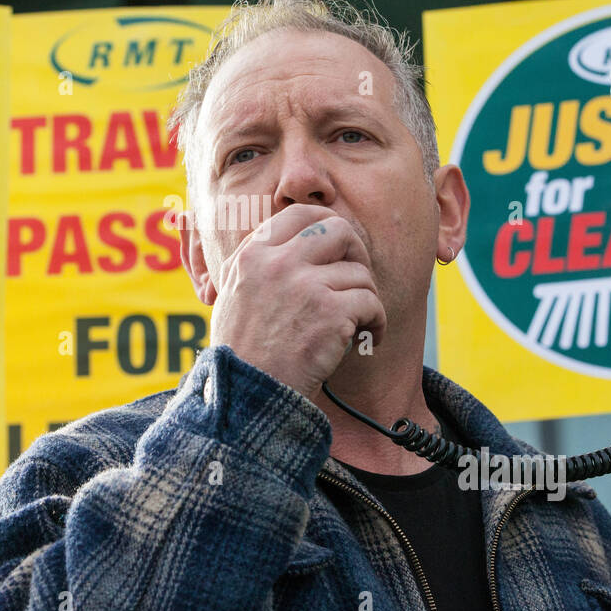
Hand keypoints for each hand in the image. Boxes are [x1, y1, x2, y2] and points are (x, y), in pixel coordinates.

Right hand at [209, 204, 386, 398]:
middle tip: (358, 278)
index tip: (339, 248)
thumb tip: (295, 243)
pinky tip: (369, 338)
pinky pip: (372, 302)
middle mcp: (276, 263)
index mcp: (252, 255)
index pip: (299, 214)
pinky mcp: (330, 313)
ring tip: (360, 322)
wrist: (248, 396)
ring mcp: (304, 286)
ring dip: (366, 297)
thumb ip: (258, 266)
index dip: (327, 225)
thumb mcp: (233, 297)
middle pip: (337, 229)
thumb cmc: (242, 354)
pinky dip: (377, 321)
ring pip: (359, 271)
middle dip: (357, 252)